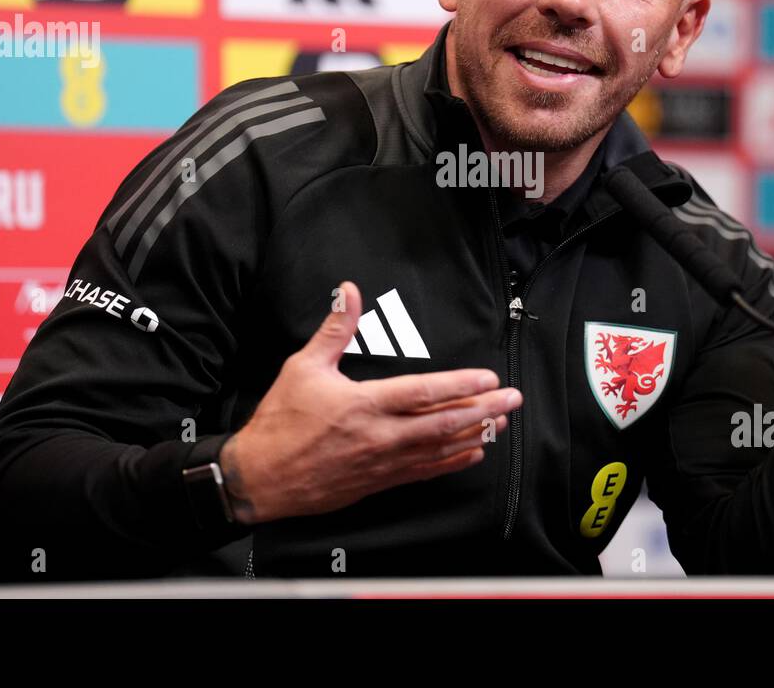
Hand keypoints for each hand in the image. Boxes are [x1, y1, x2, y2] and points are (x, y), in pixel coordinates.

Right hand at [218, 281, 520, 524]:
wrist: (260, 478)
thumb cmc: (280, 423)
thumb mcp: (304, 367)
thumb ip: (334, 329)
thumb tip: (348, 292)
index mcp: (364, 405)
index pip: (424, 393)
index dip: (461, 385)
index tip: (489, 378)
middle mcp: (380, 436)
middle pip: (443, 422)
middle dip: (484, 410)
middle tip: (513, 400)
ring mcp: (382, 463)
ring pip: (439, 448)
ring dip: (474, 435)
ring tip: (501, 423)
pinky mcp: (379, 481)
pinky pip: (424, 471)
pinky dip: (451, 462)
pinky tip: (472, 454)